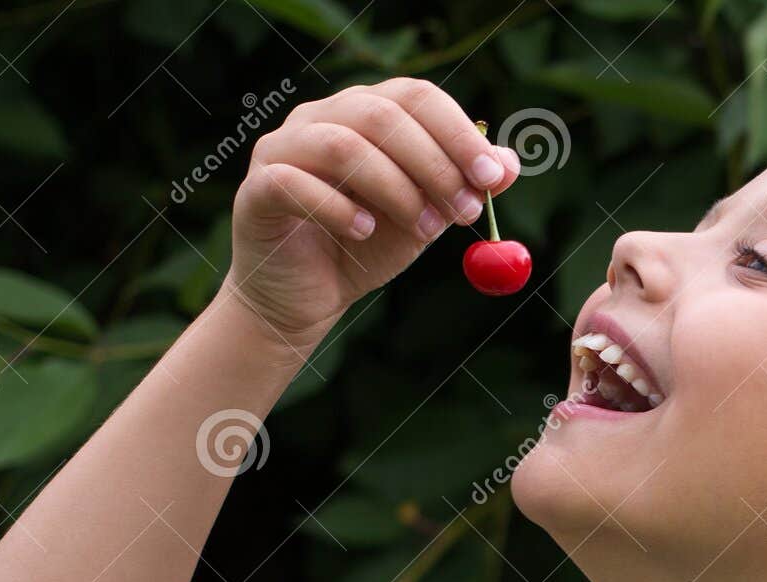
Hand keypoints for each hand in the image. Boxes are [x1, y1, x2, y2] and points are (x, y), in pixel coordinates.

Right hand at [222, 78, 521, 346]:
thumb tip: (510, 163)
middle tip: (464, 213)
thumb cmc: (364, 248)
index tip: (493, 177)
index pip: (415, 97)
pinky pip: (294, 183)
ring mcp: (282, 149)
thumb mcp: (425, 217)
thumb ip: (460, 188)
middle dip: (434, 165)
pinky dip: (338, 208)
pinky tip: (363, 232)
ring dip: (396, 189)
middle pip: (382, 115)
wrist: (304, 298)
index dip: (459, 133)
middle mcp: (321, 119)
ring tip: (422, 230)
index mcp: (365, 114)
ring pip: (343, 145)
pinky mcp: (256, 191)